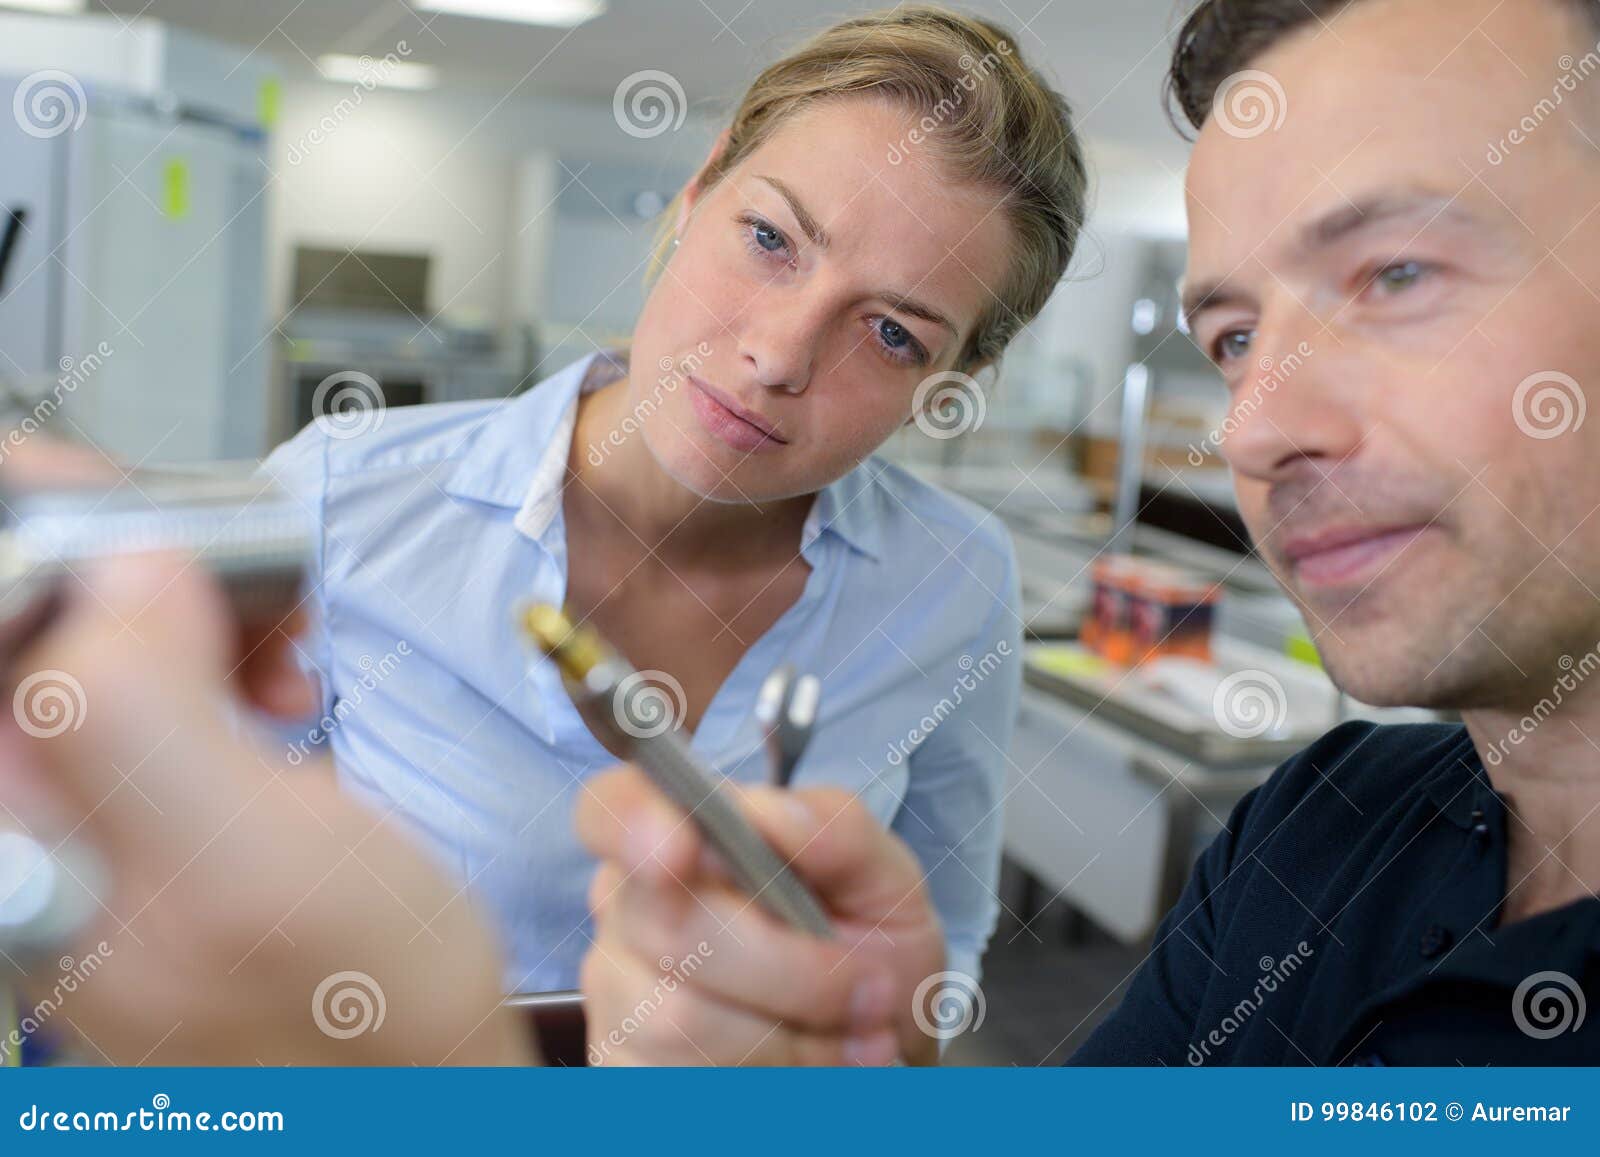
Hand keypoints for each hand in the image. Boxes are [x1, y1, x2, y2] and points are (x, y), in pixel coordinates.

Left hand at [0, 442, 528, 1064]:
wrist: (411, 1082)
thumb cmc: (356, 1026)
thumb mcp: (257, 868)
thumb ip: (148, 713)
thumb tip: (123, 570)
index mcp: (5, 832)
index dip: (37, 528)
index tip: (129, 505)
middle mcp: (18, 821)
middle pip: (25, 614)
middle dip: (126, 566)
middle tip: (226, 579)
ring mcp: (71, 817)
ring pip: (81, 638)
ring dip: (183, 609)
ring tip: (274, 649)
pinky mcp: (132, 812)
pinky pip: (140, 681)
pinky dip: (216, 654)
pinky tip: (275, 691)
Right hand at [576, 766, 945, 1065]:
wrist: (881, 1055)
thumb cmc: (872, 954)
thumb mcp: (885, 882)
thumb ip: (839, 831)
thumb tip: (769, 812)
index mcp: (685, 838)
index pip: (610, 808)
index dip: (631, 821)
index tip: (678, 852)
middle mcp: (631, 910)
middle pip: (671, 927)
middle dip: (790, 967)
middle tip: (868, 989)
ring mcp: (617, 997)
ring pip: (680, 1019)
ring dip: (791, 1037)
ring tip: (850, 1035)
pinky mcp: (624, 1074)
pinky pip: (687, 1082)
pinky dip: (773, 1081)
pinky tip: (811, 1073)